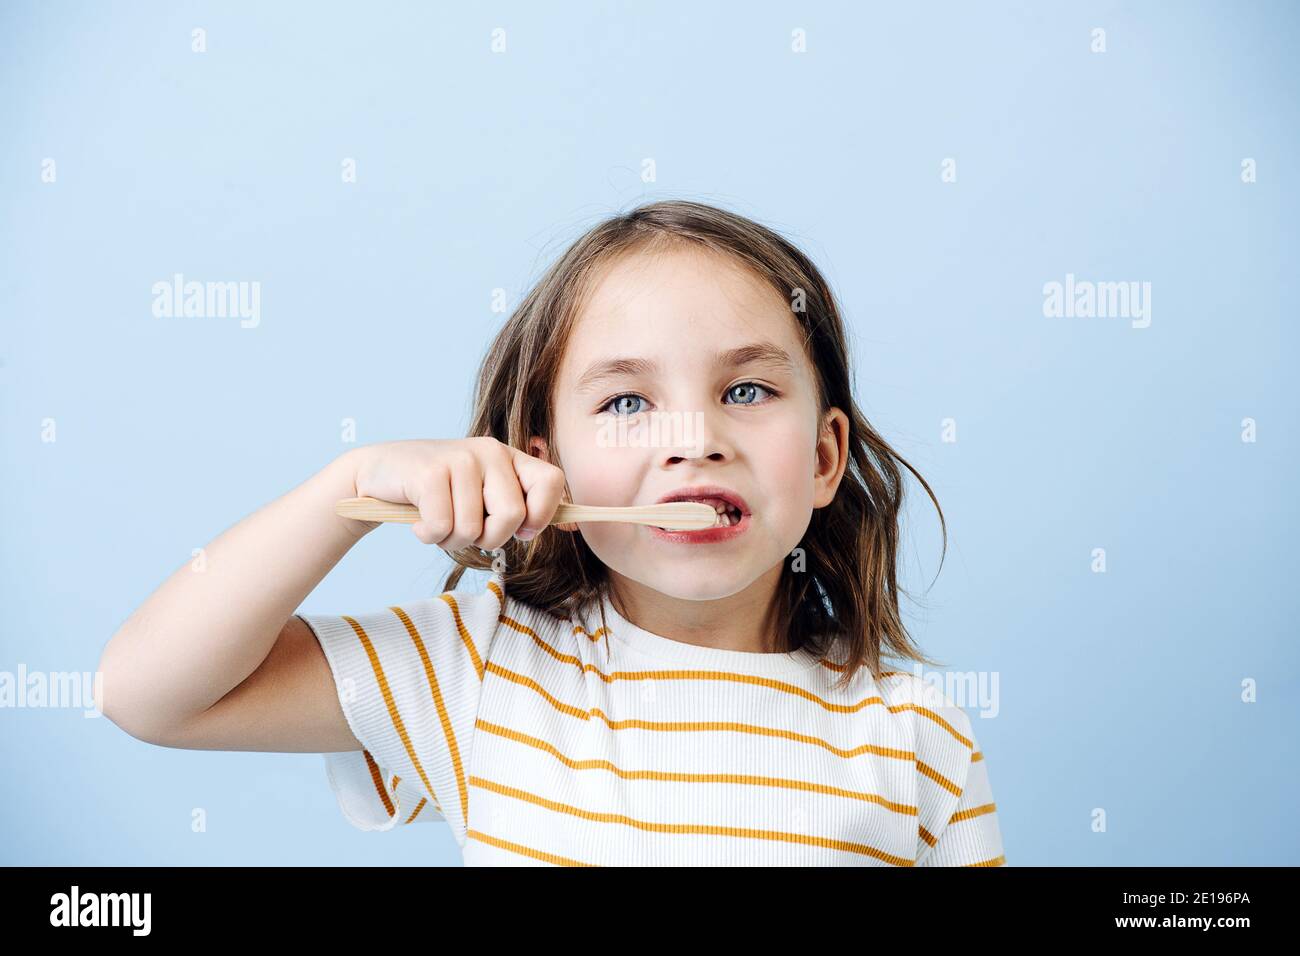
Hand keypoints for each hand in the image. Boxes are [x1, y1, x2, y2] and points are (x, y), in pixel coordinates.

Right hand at [347, 437, 568, 550]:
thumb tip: (565, 526)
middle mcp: (491, 451)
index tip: (522, 530)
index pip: (552, 482)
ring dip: (452, 539)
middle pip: (513, 516)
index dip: (541, 515)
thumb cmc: (439, 494)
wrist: (380, 475)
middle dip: (489, 539)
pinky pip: (442, 527)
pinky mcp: (430, 471)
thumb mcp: (482, 496)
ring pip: (474, 529)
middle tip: (467, 530)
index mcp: (510, 458)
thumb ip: (518, 507)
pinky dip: (428, 535)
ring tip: (436, 520)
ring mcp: (461, 458)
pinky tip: (418, 520)